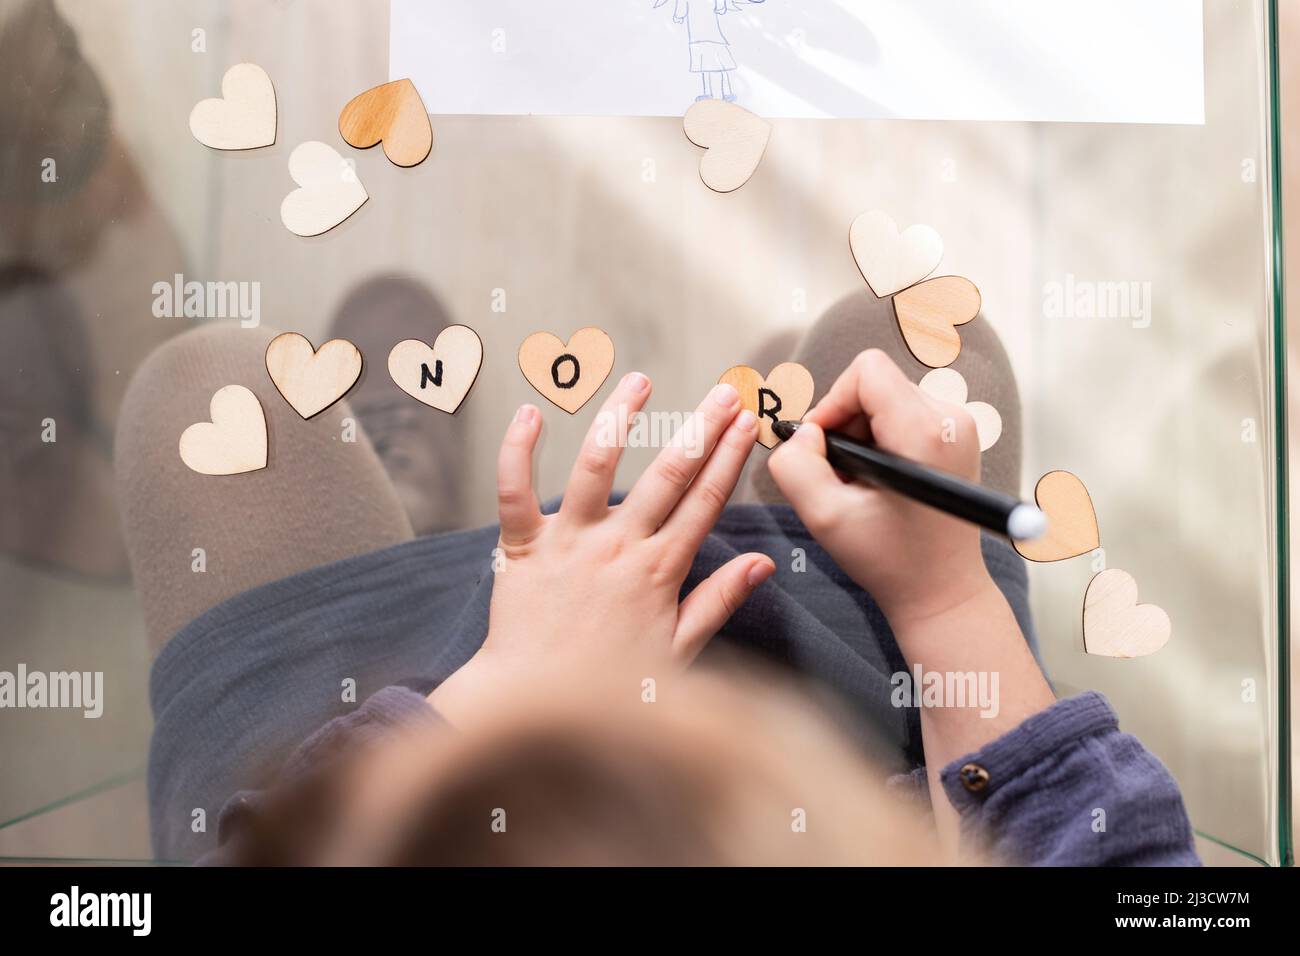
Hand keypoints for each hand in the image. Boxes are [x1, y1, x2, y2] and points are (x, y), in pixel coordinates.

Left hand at [431, 375, 773, 719]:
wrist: (534, 707)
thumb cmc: (609, 688)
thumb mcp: (678, 652)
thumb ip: (718, 601)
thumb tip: (762, 562)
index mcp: (658, 572)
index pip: (705, 502)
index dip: (730, 457)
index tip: (748, 422)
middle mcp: (618, 548)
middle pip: (668, 475)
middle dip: (702, 428)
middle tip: (724, 391)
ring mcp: (569, 542)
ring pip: (596, 466)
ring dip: (621, 419)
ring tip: (640, 381)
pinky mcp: (523, 547)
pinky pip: (515, 490)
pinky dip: (518, 450)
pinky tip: (532, 413)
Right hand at [768, 349, 989, 627]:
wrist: (942, 591)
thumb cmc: (891, 560)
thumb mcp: (825, 518)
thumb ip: (796, 466)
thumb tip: (803, 433)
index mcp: (923, 432)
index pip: (867, 371)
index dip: (833, 402)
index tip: (824, 446)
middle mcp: (951, 418)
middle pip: (875, 383)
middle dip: (846, 423)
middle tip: (841, 474)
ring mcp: (959, 426)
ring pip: (886, 397)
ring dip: (861, 435)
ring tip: (861, 483)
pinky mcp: (958, 436)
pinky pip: (903, 413)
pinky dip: (881, 441)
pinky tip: (879, 482)